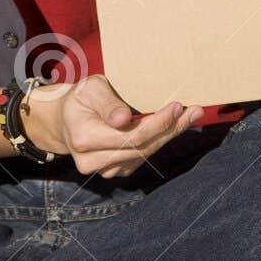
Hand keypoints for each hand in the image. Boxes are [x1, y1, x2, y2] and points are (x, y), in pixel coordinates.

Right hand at [26, 75, 202, 178]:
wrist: (66, 120)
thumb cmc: (81, 98)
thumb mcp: (90, 89)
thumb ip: (106, 103)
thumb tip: (123, 119)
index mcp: (84, 139)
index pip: (129, 137)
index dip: (157, 124)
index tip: (177, 107)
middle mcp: (92, 162)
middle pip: (142, 148)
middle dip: (170, 129)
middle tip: (195, 111)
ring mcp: (104, 170)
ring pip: (145, 154)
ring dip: (170, 135)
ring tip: (191, 116)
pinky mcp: (116, 171)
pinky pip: (143, 158)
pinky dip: (161, 141)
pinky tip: (176, 126)